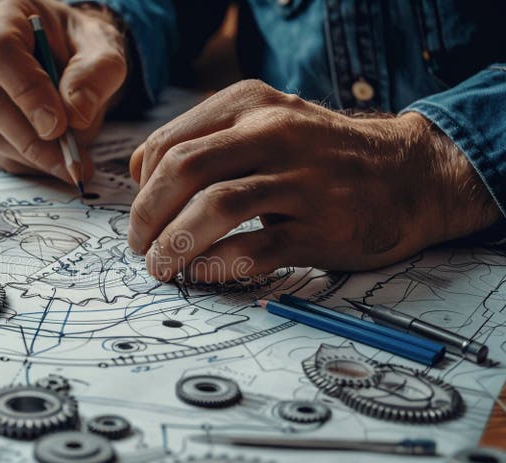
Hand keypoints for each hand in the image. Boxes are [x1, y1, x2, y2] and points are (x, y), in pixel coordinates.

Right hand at [0, 0, 126, 182]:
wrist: (70, 57)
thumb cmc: (80, 46)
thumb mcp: (103, 49)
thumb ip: (95, 74)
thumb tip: (76, 114)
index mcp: (1, 13)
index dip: (26, 92)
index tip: (58, 125)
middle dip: (32, 137)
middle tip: (73, 158)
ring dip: (33, 155)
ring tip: (73, 162)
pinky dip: (27, 163)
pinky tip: (55, 162)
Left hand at [128, 80, 500, 281]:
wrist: (407, 174)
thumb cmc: (320, 155)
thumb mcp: (264, 123)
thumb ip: (203, 140)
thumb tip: (138, 172)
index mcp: (250, 105)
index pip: (170, 143)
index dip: (143, 187)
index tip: (141, 216)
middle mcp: (274, 134)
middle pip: (184, 170)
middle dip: (147, 215)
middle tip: (139, 245)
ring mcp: (300, 180)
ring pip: (215, 206)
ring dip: (174, 243)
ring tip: (159, 266)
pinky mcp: (321, 226)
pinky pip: (255, 248)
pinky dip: (217, 265)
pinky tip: (201, 274)